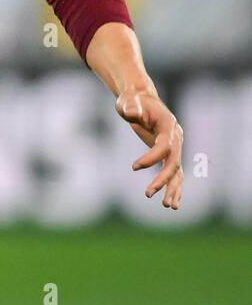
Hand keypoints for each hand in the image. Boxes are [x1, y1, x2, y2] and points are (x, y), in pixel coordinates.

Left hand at [117, 85, 183, 208]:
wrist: (140, 98)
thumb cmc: (132, 100)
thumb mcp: (128, 101)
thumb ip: (131, 107)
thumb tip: (131, 112)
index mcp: (169, 125)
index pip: (164, 146)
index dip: (151, 158)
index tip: (133, 167)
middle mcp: (176, 137)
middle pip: (173, 162)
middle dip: (163, 179)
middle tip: (148, 193)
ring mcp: (174, 146)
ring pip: (177, 171)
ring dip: (172, 188)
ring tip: (168, 206)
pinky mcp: (168, 152)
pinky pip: (174, 172)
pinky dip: (173, 186)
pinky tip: (171, 202)